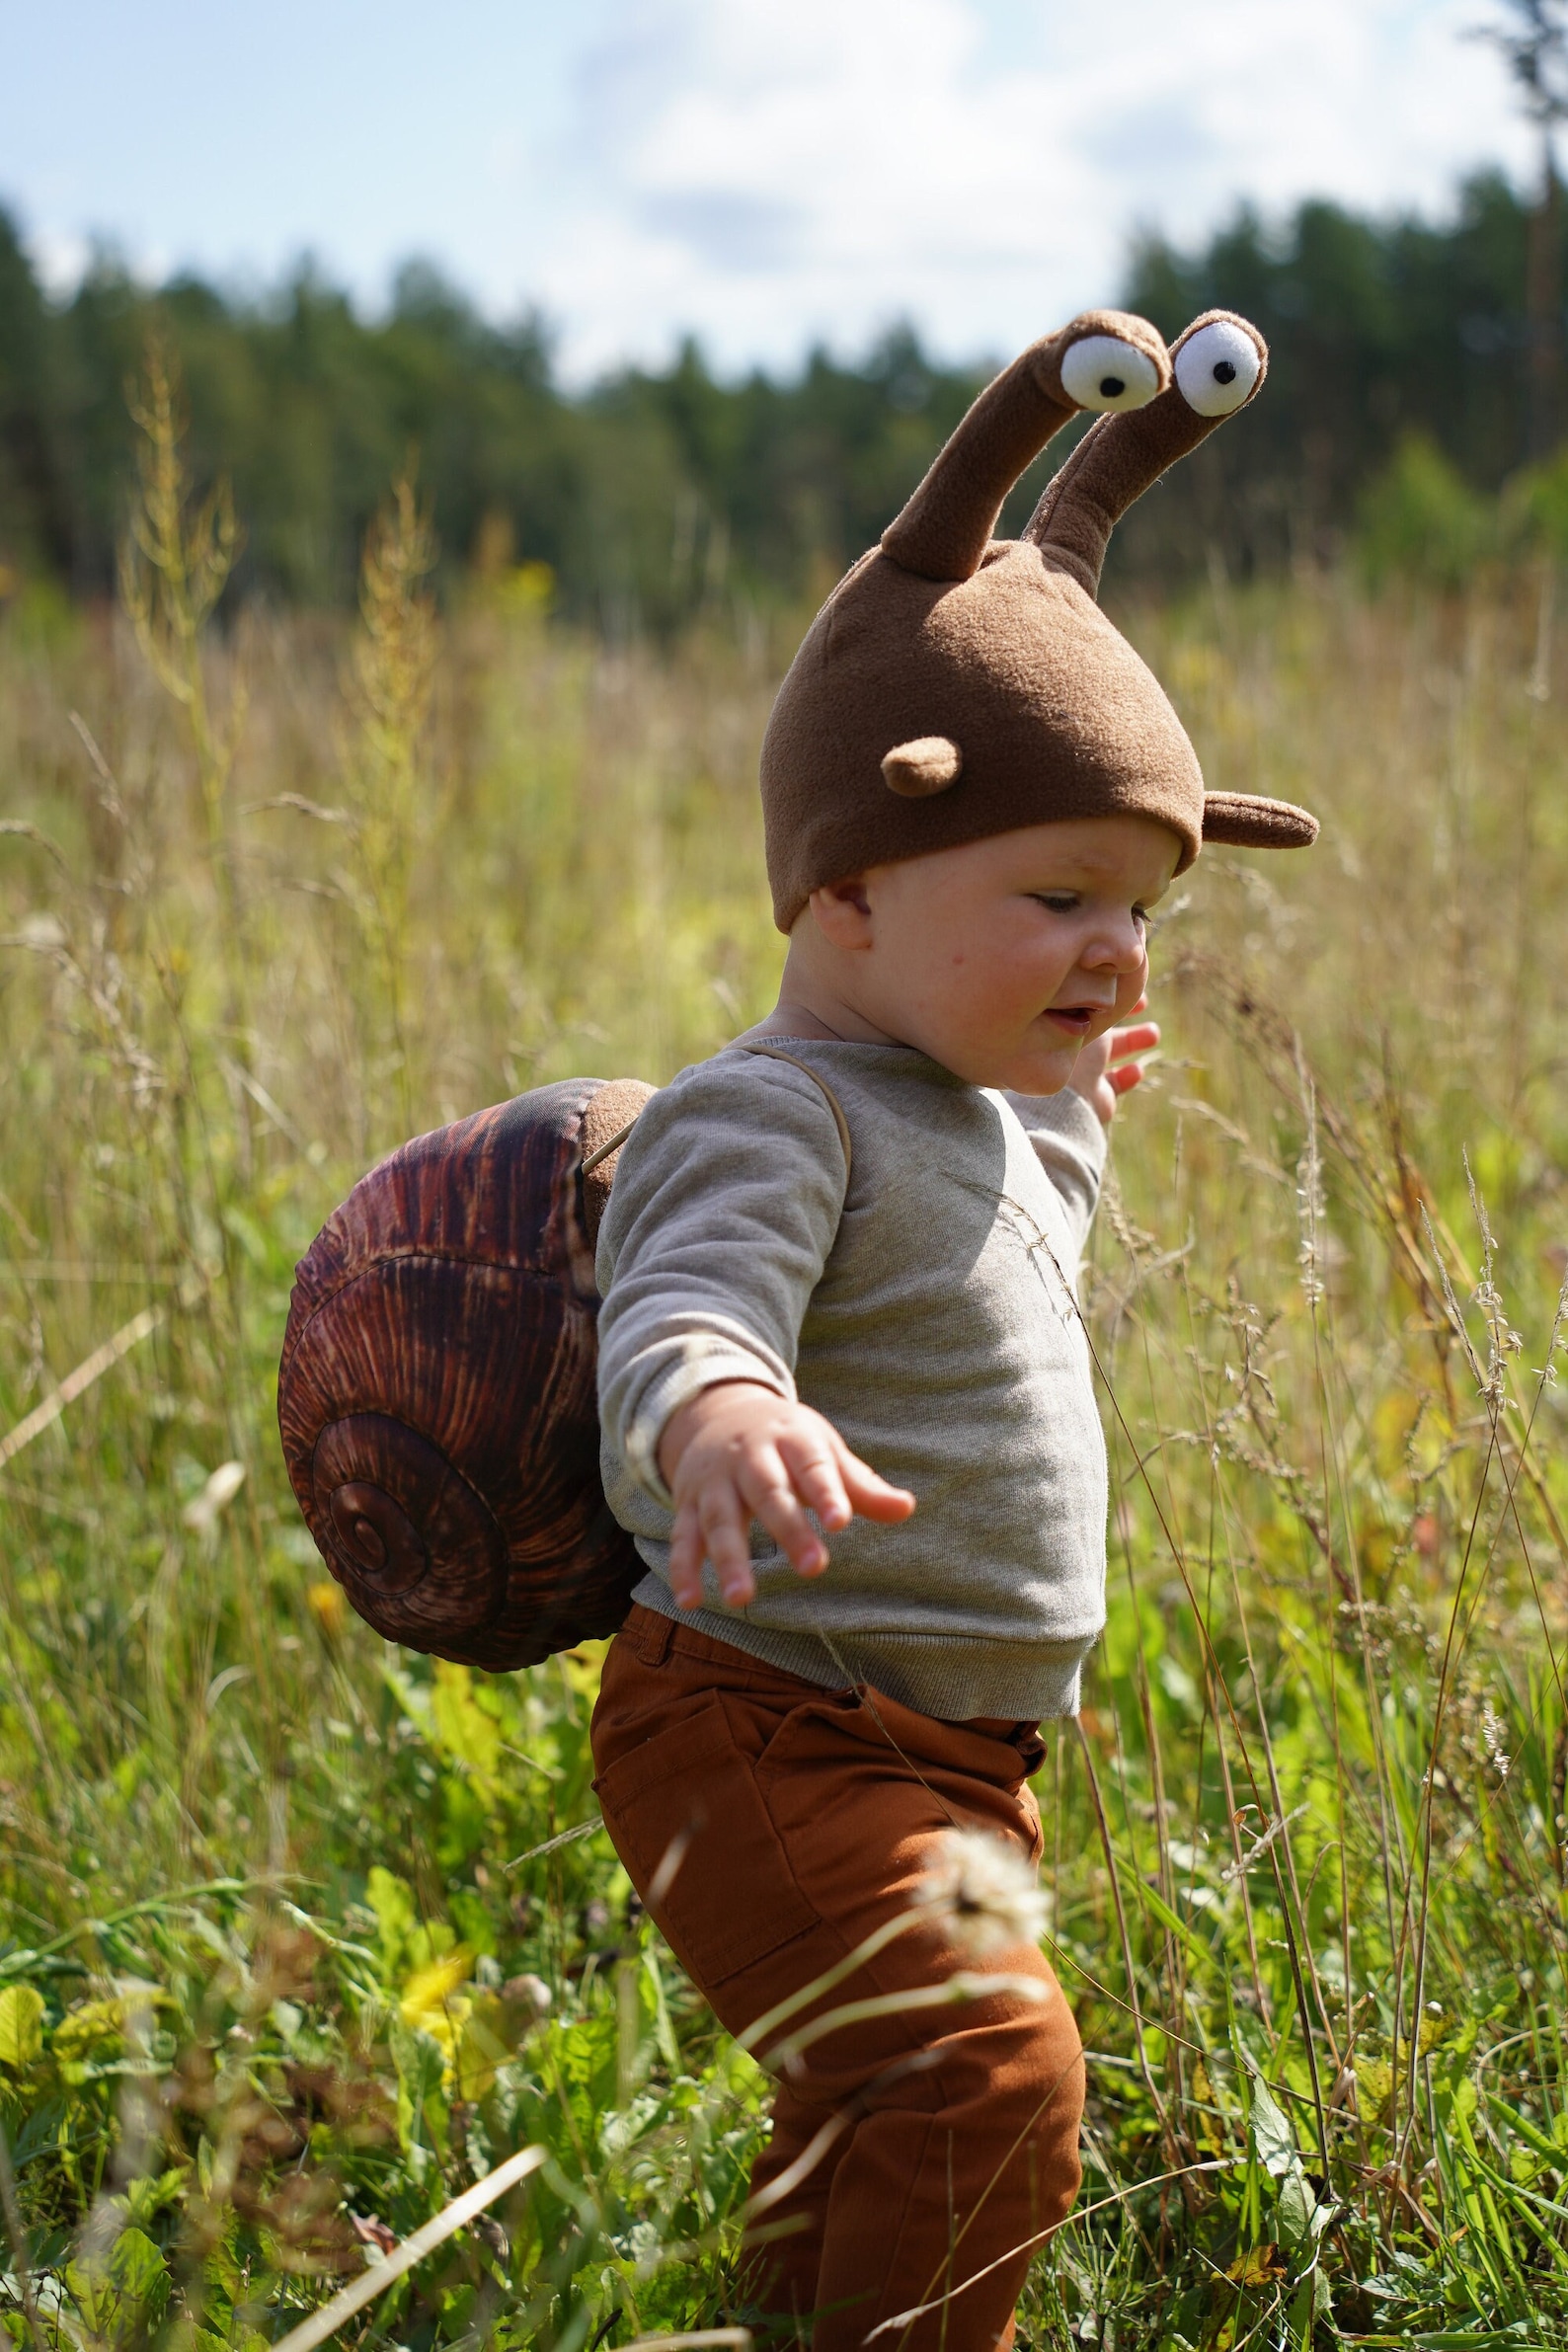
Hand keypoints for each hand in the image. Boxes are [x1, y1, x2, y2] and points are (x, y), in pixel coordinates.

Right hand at [657, 1381, 915, 1609]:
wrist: (718, 1411)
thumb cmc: (787, 1441)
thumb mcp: (824, 1450)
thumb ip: (861, 1486)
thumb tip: (906, 1508)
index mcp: (791, 1439)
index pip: (812, 1466)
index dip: (827, 1492)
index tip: (842, 1521)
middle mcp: (749, 1457)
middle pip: (769, 1494)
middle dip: (789, 1530)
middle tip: (815, 1568)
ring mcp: (714, 1482)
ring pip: (720, 1520)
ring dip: (729, 1558)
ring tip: (741, 1598)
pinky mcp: (687, 1503)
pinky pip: (683, 1536)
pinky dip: (683, 1568)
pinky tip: (690, 1600)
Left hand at [1069, 999, 1159, 1126]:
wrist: (1072, 1097)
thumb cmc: (1078, 1050)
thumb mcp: (1095, 1015)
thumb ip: (1107, 999)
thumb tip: (1122, 979)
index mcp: (1066, 1028)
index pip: (1089, 1008)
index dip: (1110, 997)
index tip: (1127, 989)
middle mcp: (1075, 1049)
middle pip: (1103, 1028)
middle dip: (1124, 1014)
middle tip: (1144, 1003)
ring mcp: (1084, 1074)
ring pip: (1113, 1054)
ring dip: (1133, 1041)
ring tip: (1153, 1033)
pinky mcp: (1096, 1097)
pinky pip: (1114, 1083)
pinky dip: (1127, 1077)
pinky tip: (1136, 1070)